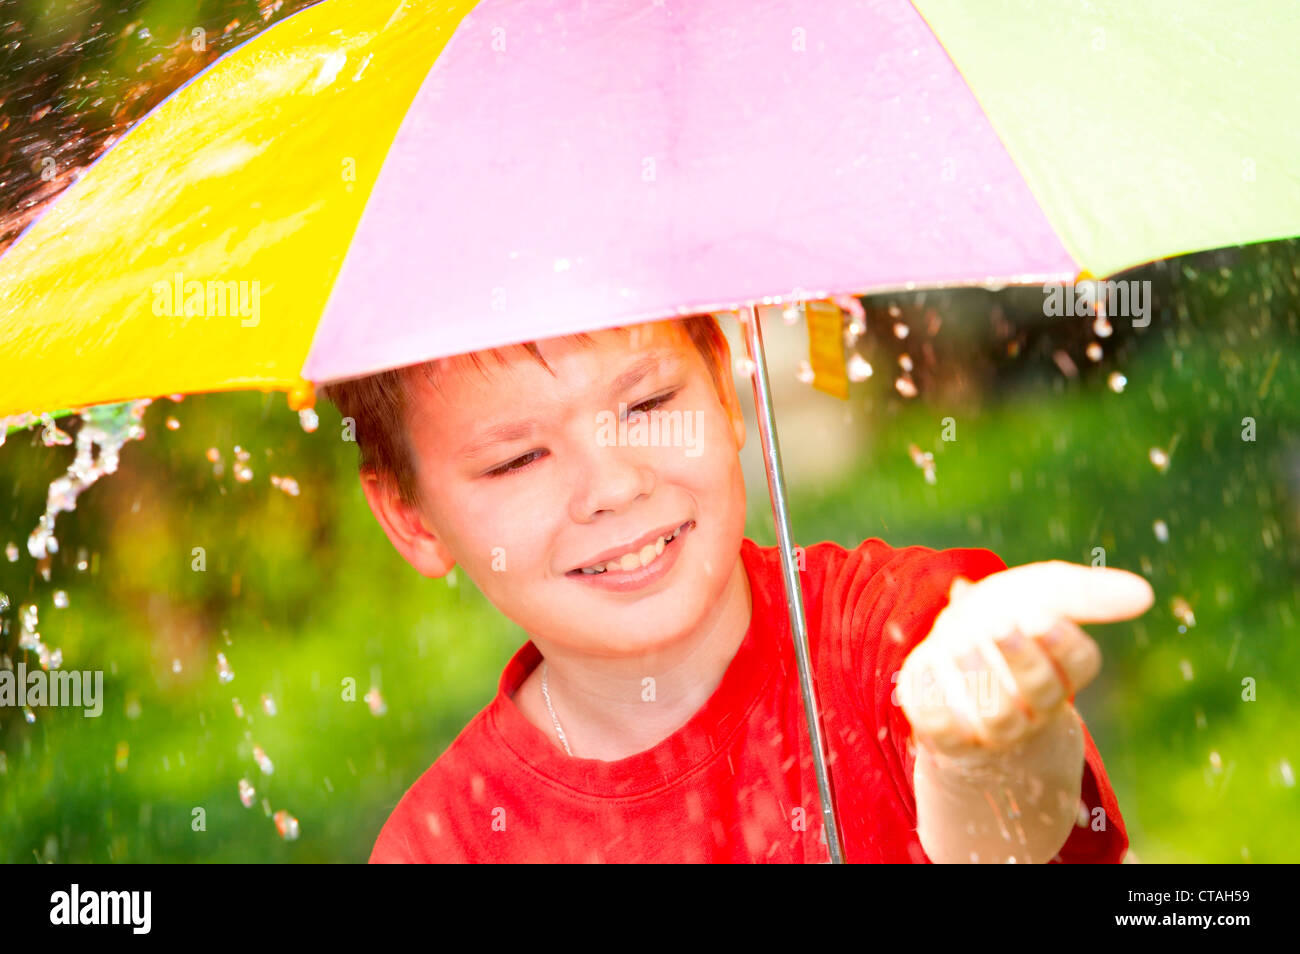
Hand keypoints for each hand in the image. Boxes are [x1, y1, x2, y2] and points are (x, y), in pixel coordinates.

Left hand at [895, 561, 1152, 759]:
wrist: (950, 658)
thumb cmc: (1003, 620)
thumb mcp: (1039, 593)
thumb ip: (1086, 593)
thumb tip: (1146, 595)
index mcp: (1060, 668)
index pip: (1080, 663)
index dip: (1063, 643)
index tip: (1043, 616)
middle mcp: (1032, 705)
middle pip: (1041, 691)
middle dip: (1023, 660)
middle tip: (1001, 627)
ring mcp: (989, 726)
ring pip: (998, 718)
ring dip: (980, 680)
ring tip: (961, 644)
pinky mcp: (946, 735)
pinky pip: (942, 728)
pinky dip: (933, 699)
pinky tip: (927, 664)